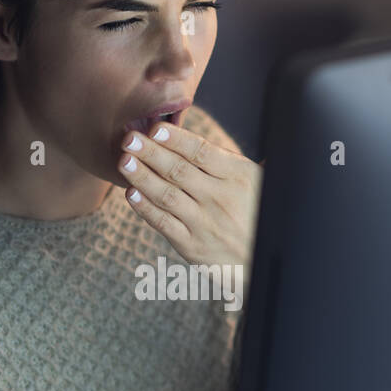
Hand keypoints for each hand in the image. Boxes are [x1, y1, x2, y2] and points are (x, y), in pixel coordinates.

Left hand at [118, 120, 262, 277]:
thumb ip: (232, 161)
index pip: (202, 152)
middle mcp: (221, 198)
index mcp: (239, 176)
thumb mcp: (261, 182)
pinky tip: (130, 194)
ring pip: (167, 195)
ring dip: (142, 176)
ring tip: (123, 161)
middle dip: (150, 153)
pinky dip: (145, 208)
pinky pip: (163, 223)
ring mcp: (205, 223)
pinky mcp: (192, 246)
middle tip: (129, 138)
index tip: (155, 128)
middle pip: (179, 171)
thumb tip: (214, 136)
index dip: (177, 139)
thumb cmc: (258, 214)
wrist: (266, 262)